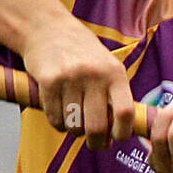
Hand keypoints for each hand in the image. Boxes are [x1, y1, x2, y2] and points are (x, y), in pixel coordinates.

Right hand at [21, 13, 133, 149]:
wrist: (47, 29)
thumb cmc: (82, 53)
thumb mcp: (107, 67)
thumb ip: (113, 96)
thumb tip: (115, 135)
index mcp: (114, 73)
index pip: (124, 112)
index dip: (122, 132)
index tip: (117, 139)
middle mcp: (94, 75)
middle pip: (97, 126)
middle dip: (96, 142)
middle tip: (95, 144)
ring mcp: (70, 78)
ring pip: (74, 125)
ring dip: (75, 132)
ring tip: (76, 123)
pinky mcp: (48, 82)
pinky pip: (55, 118)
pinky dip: (58, 124)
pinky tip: (61, 115)